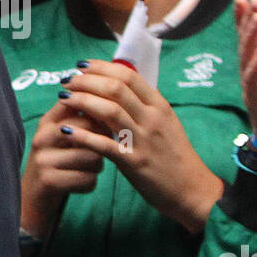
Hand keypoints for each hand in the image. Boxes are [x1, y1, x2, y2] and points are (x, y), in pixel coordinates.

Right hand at [20, 99, 106, 238]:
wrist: (33, 197)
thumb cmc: (58, 162)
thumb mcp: (62, 136)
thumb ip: (81, 118)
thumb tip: (112, 103)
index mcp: (48, 121)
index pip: (78, 102)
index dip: (100, 113)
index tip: (104, 127)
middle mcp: (42, 136)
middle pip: (89, 128)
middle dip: (102, 141)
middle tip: (99, 151)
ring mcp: (43, 159)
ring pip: (92, 156)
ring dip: (98, 166)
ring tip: (89, 169)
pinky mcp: (48, 181)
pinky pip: (87, 179)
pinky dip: (90, 184)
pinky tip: (82, 183)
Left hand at [57, 60, 223, 233]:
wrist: (192, 189)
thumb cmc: (176, 156)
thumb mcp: (167, 123)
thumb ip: (146, 105)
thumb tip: (124, 87)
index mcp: (159, 106)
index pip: (129, 76)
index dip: (102, 67)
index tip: (82, 66)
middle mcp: (152, 119)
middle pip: (116, 88)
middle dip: (87, 81)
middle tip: (67, 82)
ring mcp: (143, 140)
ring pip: (109, 111)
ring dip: (82, 101)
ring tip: (63, 99)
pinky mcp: (134, 163)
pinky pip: (104, 145)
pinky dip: (83, 136)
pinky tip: (66, 131)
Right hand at [233, 0, 256, 146]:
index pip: (252, 28)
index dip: (250, 12)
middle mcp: (253, 64)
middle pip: (246, 37)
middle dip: (247, 18)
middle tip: (250, 0)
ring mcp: (251, 81)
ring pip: (246, 55)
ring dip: (252, 36)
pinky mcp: (254, 97)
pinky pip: (252, 80)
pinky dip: (256, 66)